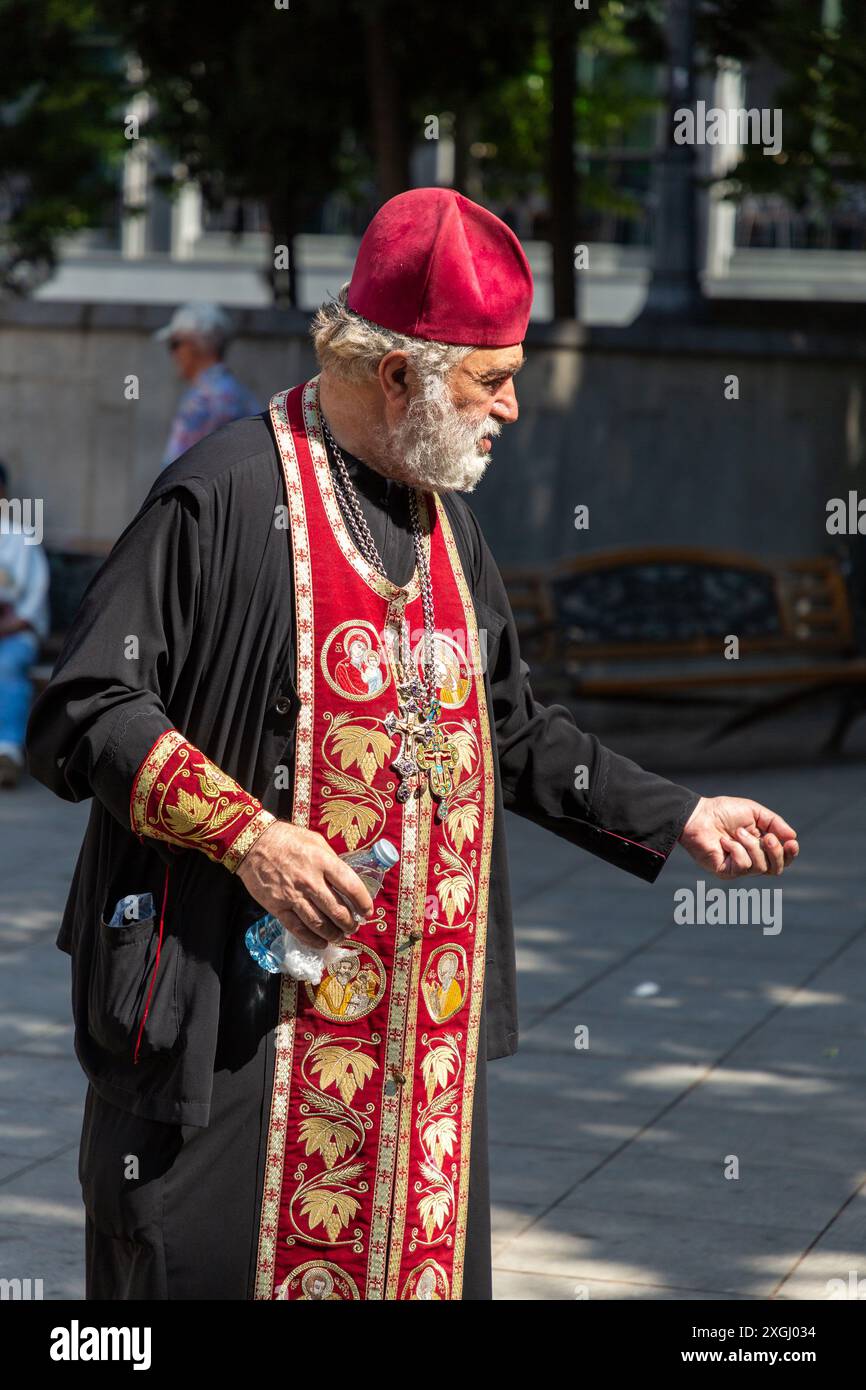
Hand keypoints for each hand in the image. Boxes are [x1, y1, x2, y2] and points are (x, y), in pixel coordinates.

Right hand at [237, 820, 374, 947]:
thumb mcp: (315, 841)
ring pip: (319, 924)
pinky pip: (298, 929)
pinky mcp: (277, 907)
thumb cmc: (288, 839)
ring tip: (340, 936)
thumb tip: (345, 880)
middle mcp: (310, 881)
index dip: (363, 902)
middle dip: (350, 923)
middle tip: (354, 927)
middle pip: (337, 910)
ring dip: (334, 934)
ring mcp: (293, 896)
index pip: (351, 886)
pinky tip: (321, 943)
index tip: (367, 911)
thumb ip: (331, 861)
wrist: (253, 842)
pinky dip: (312, 940)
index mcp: (323, 862)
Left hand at [678, 796, 798, 877]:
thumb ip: (775, 823)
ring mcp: (738, 868)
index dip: (790, 854)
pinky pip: (742, 866)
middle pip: (776, 869)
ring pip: (760, 867)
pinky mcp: (725, 872)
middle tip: (767, 837)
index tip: (791, 842)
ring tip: (738, 832)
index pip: (782, 859)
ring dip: (751, 846)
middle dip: (775, 852)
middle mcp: (751, 860)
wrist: (698, 815)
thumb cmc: (723, 812)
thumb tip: (792, 837)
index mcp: (760, 846)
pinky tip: (724, 841)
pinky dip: (736, 850)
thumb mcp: (754, 812)